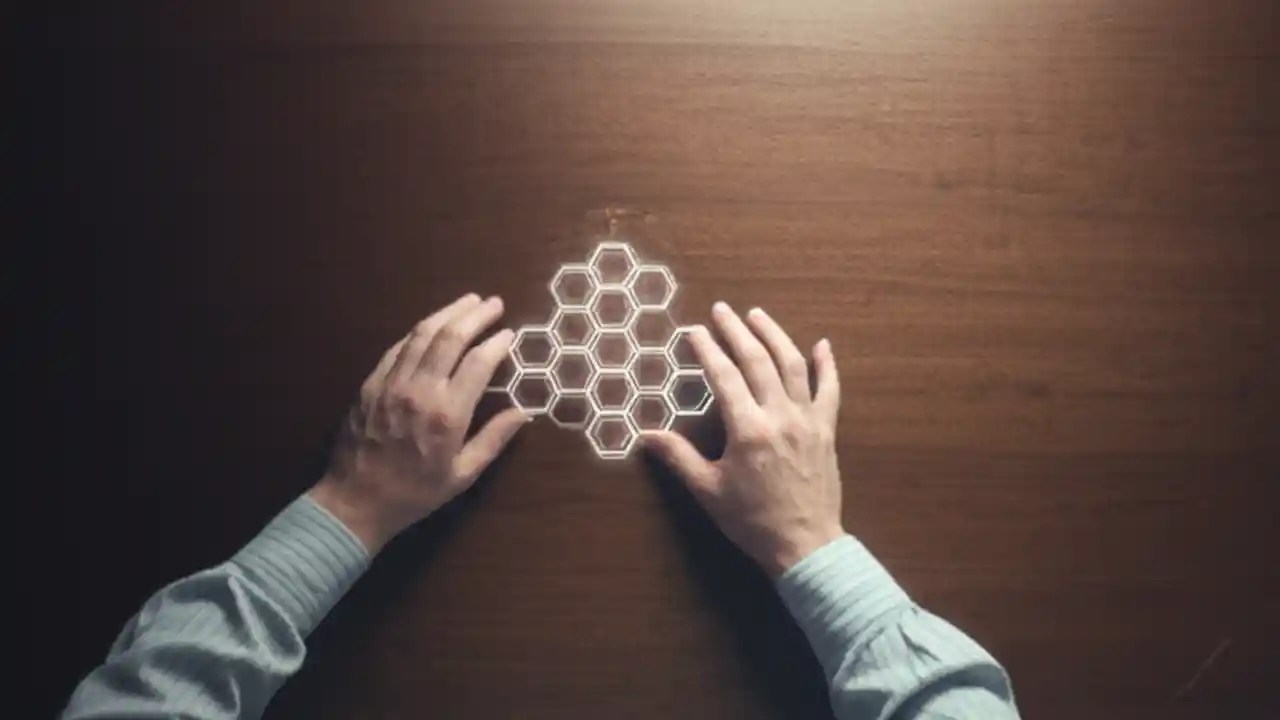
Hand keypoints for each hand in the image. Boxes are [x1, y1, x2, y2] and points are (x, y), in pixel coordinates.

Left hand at [309, 294, 528, 552]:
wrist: (355, 501)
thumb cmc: (415, 493)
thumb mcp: (462, 475)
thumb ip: (493, 440)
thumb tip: (523, 412)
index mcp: (447, 414)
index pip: (478, 364)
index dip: (497, 343)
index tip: (510, 334)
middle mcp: (419, 390)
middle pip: (450, 338)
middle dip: (475, 315)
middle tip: (493, 303)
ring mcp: (391, 383)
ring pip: (421, 335)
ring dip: (447, 313)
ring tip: (467, 301)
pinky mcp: (371, 384)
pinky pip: (397, 348)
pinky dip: (418, 332)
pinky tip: (431, 326)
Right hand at [644, 302, 844, 577]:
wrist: (805, 545)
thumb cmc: (752, 521)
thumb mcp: (708, 491)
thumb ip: (678, 458)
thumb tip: (646, 436)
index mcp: (748, 430)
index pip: (724, 377)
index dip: (707, 350)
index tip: (694, 332)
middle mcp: (780, 416)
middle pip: (757, 361)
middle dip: (737, 331)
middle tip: (721, 310)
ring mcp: (807, 421)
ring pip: (793, 365)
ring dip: (774, 335)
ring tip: (757, 315)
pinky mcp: (827, 431)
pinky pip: (830, 390)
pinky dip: (827, 365)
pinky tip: (821, 344)